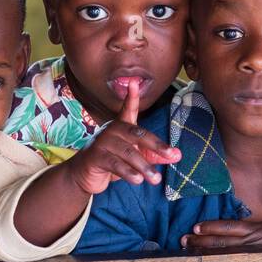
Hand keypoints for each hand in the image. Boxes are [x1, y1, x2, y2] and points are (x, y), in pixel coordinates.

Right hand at [64, 80, 179, 195]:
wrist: (84, 176)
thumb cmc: (114, 162)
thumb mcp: (137, 158)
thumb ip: (156, 155)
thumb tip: (178, 155)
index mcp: (122, 126)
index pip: (129, 109)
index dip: (132, 97)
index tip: (134, 82)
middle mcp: (112, 131)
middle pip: (137, 134)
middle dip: (156, 145)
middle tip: (171, 155)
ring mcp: (102, 143)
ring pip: (128, 152)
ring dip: (144, 166)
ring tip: (155, 179)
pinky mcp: (95, 157)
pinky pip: (115, 164)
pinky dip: (128, 172)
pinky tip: (138, 180)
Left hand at [182, 219, 261, 252]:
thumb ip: (249, 229)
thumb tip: (227, 230)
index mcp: (255, 229)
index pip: (228, 227)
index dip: (211, 227)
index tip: (196, 227)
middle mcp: (251, 242)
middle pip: (221, 241)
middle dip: (201, 241)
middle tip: (184, 240)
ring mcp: (250, 257)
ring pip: (222, 254)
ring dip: (204, 253)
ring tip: (188, 250)